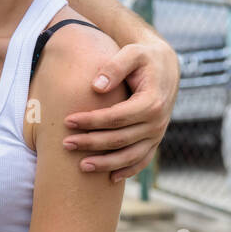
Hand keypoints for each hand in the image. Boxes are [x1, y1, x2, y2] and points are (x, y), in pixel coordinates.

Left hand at [61, 39, 180, 181]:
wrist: (164, 67)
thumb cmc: (143, 58)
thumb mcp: (131, 53)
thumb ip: (114, 67)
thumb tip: (96, 86)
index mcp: (152, 102)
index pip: (116, 117)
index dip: (91, 121)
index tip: (67, 121)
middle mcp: (157, 122)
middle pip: (120, 139)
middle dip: (91, 143)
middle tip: (65, 144)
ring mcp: (157, 133)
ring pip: (131, 155)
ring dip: (106, 163)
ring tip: (81, 166)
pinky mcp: (155, 139)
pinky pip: (143, 160)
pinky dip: (128, 170)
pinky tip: (110, 178)